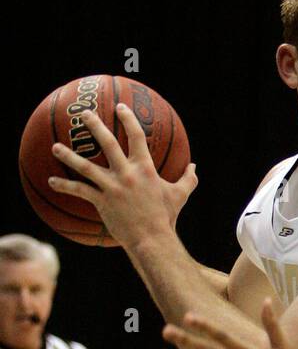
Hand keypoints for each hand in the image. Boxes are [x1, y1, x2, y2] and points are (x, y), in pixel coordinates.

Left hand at [47, 105, 197, 248]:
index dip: (128, 119)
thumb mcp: (179, 196)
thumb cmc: (166, 218)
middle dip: (94, 125)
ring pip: (85, 166)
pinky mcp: (102, 201)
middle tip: (83, 114)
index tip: (120, 108)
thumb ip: (188, 179)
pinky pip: (79, 191)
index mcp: (144, 168)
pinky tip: (51, 182)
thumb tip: (195, 167)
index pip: (136, 136)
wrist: (153, 240)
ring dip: (68, 155)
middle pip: (107, 142)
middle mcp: (126, 173)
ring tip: (55, 147)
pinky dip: (64, 186)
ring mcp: (112, 187)